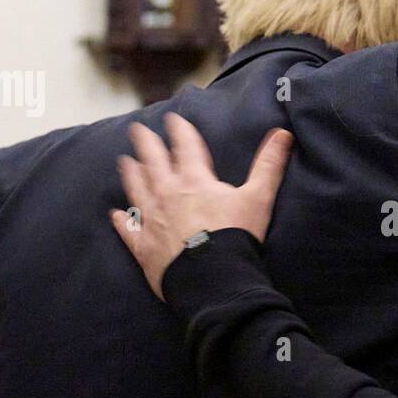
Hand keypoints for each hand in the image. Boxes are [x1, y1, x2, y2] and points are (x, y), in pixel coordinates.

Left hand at [110, 113, 293, 299]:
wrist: (214, 280)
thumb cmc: (236, 237)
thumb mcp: (258, 198)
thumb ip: (269, 165)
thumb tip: (283, 134)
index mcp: (194, 180)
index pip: (184, 146)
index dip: (179, 130)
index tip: (172, 118)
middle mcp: (167, 194)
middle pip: (153, 162)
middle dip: (146, 143)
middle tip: (137, 130)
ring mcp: (152, 220)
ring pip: (136, 190)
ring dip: (131, 174)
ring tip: (125, 161)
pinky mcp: (144, 246)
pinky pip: (129, 230)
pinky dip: (121, 221)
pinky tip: (115, 215)